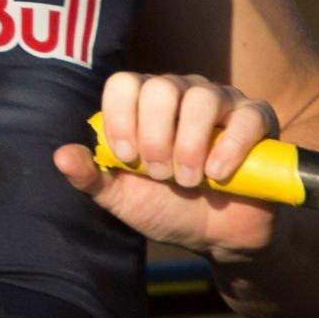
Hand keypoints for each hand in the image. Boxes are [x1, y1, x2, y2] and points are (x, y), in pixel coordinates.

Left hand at [59, 71, 286, 259]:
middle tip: (160, 175)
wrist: (217, 235)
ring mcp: (222, 102)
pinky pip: (247, 115)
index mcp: (144, 106)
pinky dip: (230, 146)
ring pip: (201, 97)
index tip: (127, 157)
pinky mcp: (258, 119)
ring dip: (189, 145)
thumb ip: (92, 177)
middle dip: (155, 138)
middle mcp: (181, 93)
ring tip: (189, 180)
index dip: (121, 119)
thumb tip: (60, 155)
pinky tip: (218, 174)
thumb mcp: (124, 198)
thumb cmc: (167, 208)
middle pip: (160, 87)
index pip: (124, 83)